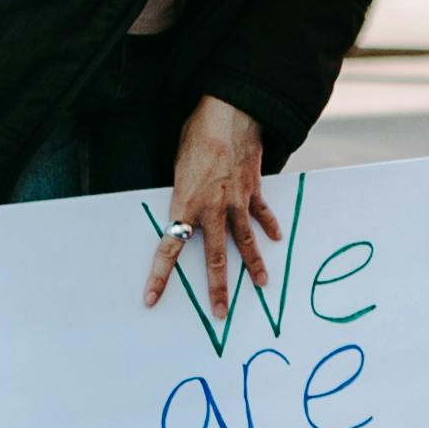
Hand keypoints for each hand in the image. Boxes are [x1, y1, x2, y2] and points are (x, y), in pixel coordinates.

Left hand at [144, 94, 274, 311]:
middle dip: (217, 288)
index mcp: (186, 204)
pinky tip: (276, 238)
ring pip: (246, 242)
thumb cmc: (197, 135)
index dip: (160, 276)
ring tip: (263, 285)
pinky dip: (270, 226)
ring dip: (255, 265)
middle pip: (215, 257)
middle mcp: (213, 209)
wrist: (230, 114)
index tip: (152, 299)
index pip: (169, 248)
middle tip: (221, 313)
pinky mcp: (254, 189)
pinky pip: (262, 213)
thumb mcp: (178, 167)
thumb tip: (185, 211)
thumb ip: (183, 194)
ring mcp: (237, 201)